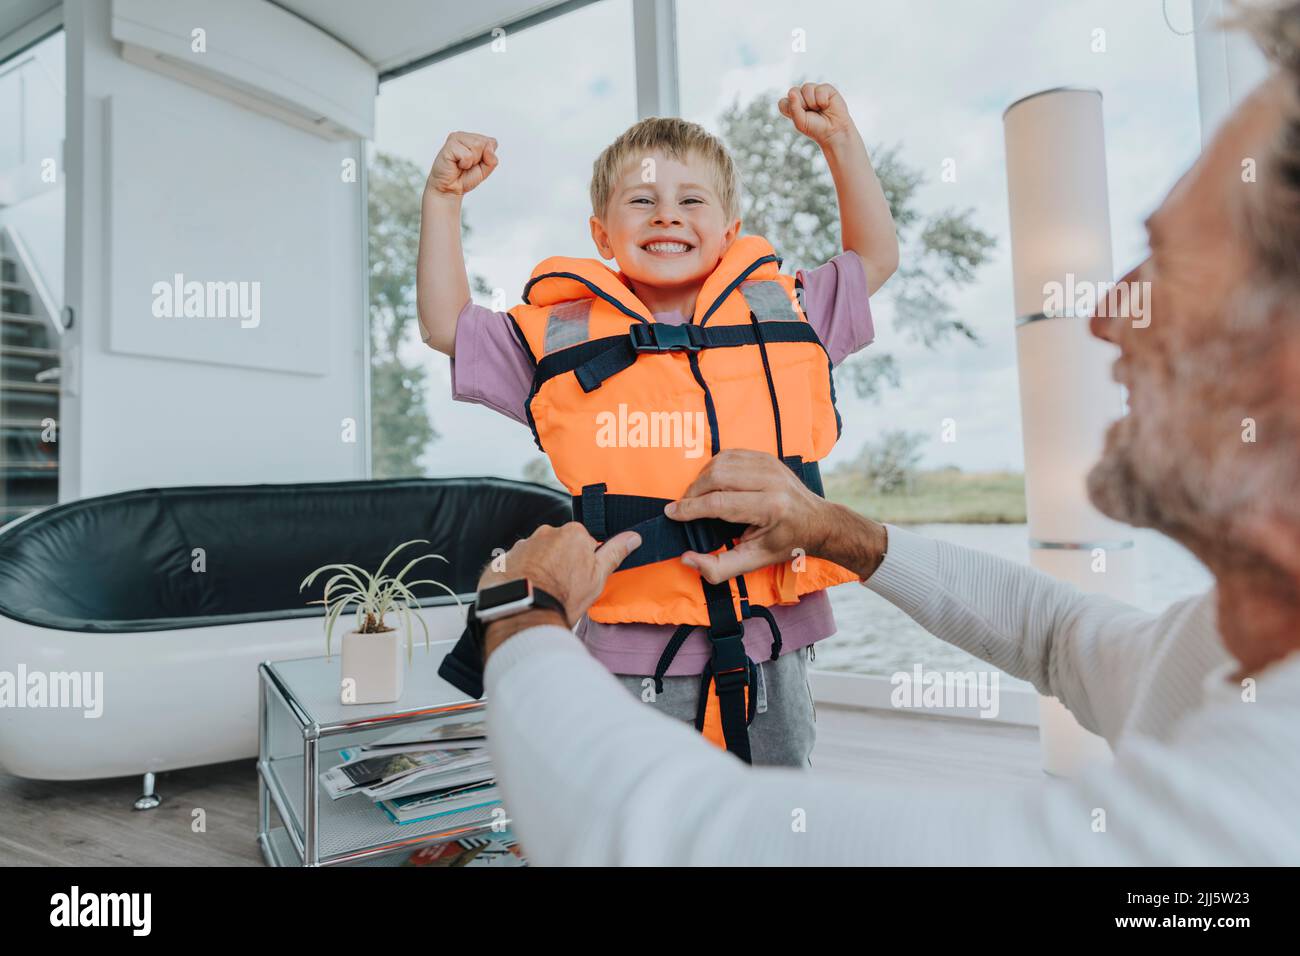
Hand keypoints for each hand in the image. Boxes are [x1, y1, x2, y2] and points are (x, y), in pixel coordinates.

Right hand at [427, 132, 498, 197]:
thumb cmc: (464, 177)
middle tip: (468, 165)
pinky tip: (456, 164)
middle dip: (479, 159)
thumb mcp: (485, 170)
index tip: (476, 163)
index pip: (492, 142)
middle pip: (485, 143)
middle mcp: (464, 136)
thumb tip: (489, 148)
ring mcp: (456, 138)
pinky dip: (465, 164)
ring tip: (462, 164)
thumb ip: (492, 160)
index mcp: (473, 139)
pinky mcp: (450, 145)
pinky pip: (467, 155)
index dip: (487, 157)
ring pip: (477, 146)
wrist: (450, 189)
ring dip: (471, 161)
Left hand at [477, 523, 640, 655]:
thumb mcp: (597, 576)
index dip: (583, 562)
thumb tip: (633, 536)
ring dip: (541, 568)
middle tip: (562, 586)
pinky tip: (526, 590)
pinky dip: (522, 574)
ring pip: (538, 554)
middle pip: (559, 545)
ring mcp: (524, 544)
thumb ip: (614, 552)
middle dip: (561, 562)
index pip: (583, 543)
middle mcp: (546, 532)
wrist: (525, 613)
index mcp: (573, 533)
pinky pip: (518, 563)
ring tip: (543, 591)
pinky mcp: (505, 558)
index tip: (579, 578)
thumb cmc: (563, 596)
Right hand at [666, 450, 887, 582]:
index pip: (720, 503)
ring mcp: (770, 465)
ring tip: (697, 497)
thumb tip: (686, 558)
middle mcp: (772, 481)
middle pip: (717, 477)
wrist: (818, 522)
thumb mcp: (754, 562)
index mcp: (771, 508)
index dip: (690, 508)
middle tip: (684, 507)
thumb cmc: (786, 544)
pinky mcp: (767, 456)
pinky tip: (712, 484)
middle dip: (693, 492)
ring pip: (721, 461)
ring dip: (702, 479)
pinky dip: (714, 468)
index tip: (672, 513)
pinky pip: (730, 454)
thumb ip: (718, 567)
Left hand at [778, 83, 852, 146]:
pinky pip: (819, 89)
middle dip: (802, 104)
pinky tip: (826, 105)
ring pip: (806, 87)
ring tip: (819, 109)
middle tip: (811, 113)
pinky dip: (822, 100)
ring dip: (812, 102)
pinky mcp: (825, 89)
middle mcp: (802, 97)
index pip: (783, 102)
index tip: (800, 118)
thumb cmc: (816, 128)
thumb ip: (793, 107)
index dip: (790, 109)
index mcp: (793, 106)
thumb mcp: (800, 122)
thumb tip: (791, 91)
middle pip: (793, 91)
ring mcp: (813, 91)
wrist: (834, 131)